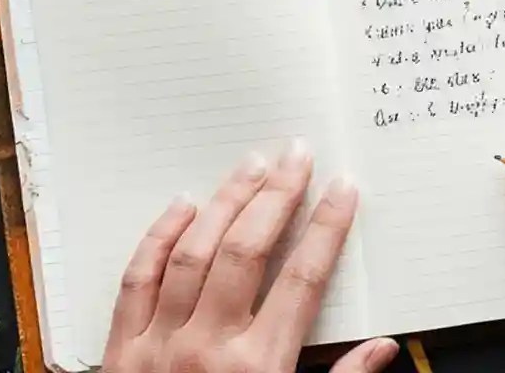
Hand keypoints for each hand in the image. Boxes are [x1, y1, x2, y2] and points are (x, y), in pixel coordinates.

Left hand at [103, 140, 398, 372]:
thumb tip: (385, 348)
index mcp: (259, 369)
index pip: (303, 278)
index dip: (327, 227)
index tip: (344, 188)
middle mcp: (208, 346)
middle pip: (247, 249)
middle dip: (277, 195)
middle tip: (297, 153)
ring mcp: (159, 343)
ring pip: (194, 251)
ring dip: (225, 200)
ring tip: (251, 163)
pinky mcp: (119, 349)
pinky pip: (137, 277)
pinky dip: (159, 236)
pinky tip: (181, 205)